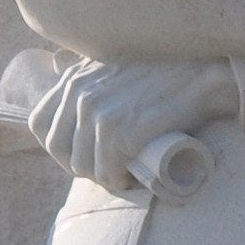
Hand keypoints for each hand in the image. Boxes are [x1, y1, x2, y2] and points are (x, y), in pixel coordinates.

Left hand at [27, 56, 237, 191]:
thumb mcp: (115, 63)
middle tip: (109, 169)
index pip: (40, 124)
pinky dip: (121, 181)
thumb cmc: (166, 72)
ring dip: (104, 176)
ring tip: (126, 172)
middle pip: (59, 149)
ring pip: (83, 166)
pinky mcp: (118, 131)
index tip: (84, 155)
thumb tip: (63, 78)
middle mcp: (79, 93)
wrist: (203, 74)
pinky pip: (107, 173)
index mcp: (73, 77)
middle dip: (82, 166)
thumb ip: (88, 73)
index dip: (60, 147)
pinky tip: (136, 176)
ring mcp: (97, 112)